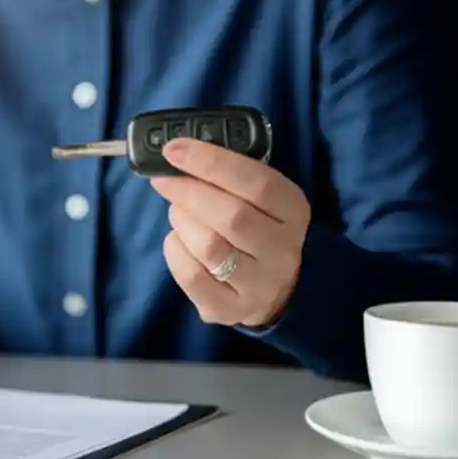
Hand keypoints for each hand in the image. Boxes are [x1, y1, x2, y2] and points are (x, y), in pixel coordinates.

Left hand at [151, 138, 310, 327]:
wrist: (275, 287)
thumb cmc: (257, 226)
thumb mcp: (259, 196)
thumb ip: (229, 175)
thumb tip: (179, 154)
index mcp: (294, 211)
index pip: (258, 182)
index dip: (212, 163)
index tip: (175, 150)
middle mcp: (283, 250)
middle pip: (231, 216)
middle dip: (188, 191)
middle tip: (164, 179)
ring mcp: (259, 285)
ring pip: (209, 246)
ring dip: (182, 221)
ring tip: (178, 212)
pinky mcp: (229, 309)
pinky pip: (191, 275)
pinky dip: (175, 250)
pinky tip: (179, 240)